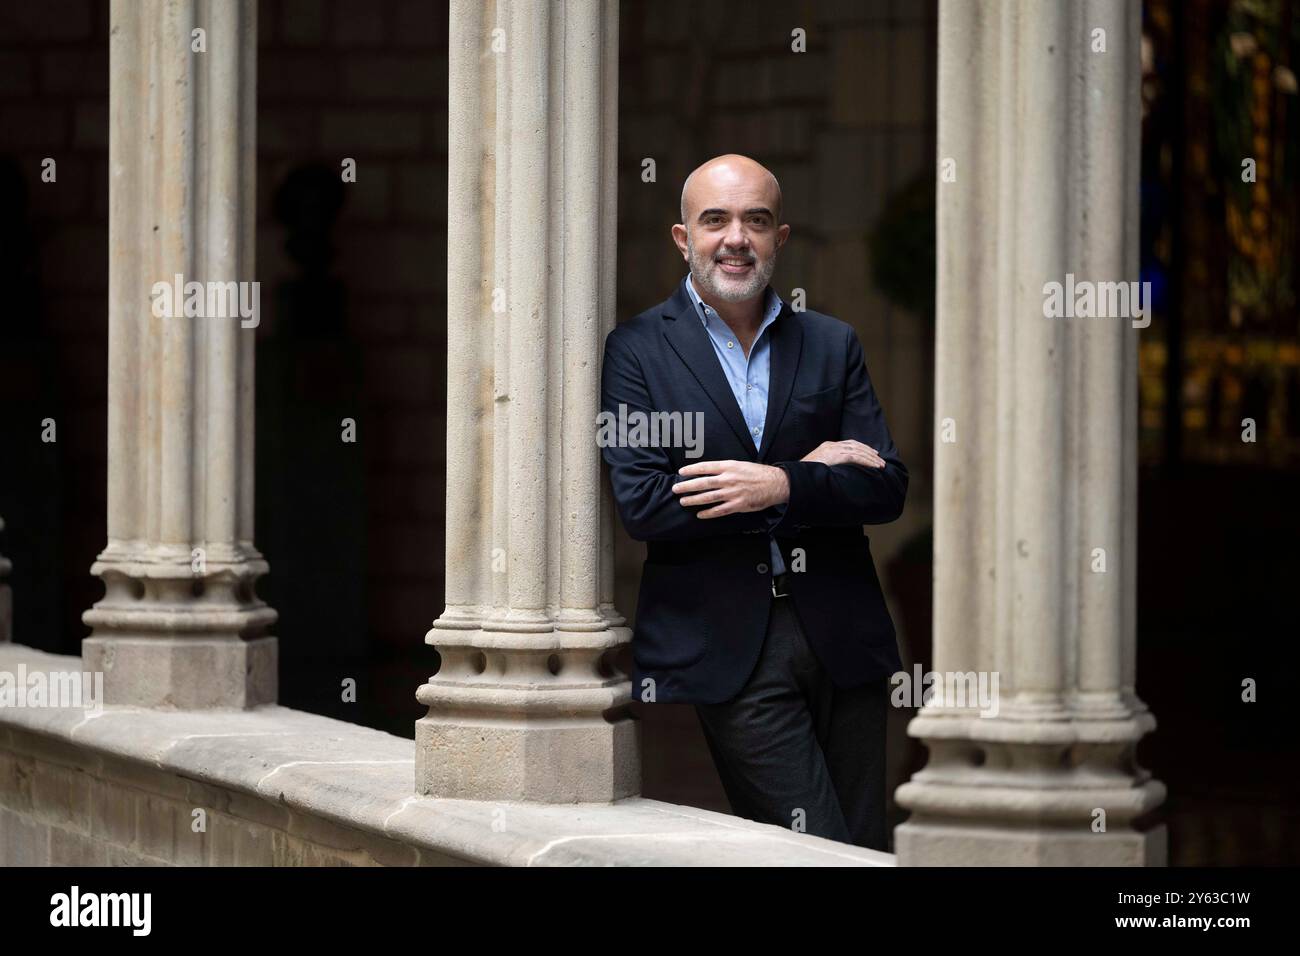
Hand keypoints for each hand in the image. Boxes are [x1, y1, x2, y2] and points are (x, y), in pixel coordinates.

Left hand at [672, 460, 789, 518]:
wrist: (775, 483)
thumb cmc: (757, 473)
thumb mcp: (740, 464)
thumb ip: (724, 468)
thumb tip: (707, 472)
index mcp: (729, 466)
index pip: (705, 467)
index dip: (691, 470)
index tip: (681, 472)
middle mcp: (728, 479)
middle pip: (703, 483)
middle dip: (687, 486)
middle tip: (676, 489)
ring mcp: (732, 493)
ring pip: (708, 497)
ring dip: (694, 500)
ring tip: (683, 501)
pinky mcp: (737, 505)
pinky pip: (719, 510)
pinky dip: (708, 513)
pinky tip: (699, 514)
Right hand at [801, 439, 886, 468]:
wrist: (793, 475)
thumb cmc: (803, 476)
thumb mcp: (816, 468)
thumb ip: (827, 467)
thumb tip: (835, 475)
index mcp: (826, 446)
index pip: (849, 444)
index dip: (862, 448)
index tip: (872, 454)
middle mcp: (831, 445)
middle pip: (856, 445)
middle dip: (870, 453)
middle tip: (880, 460)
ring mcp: (833, 450)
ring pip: (858, 451)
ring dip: (871, 458)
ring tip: (881, 465)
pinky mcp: (835, 456)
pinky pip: (856, 457)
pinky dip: (867, 461)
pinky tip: (874, 467)